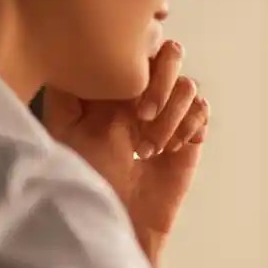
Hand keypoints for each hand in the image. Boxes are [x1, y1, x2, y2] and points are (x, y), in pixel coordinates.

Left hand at [42, 40, 210, 267]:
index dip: (137, 62)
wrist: (119, 218)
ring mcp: (171, 115)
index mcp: (117, 88)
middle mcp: (146, 96)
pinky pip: (202, 112)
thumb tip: (73, 52)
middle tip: (141, 117)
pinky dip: (189, 127)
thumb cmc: (88, 178)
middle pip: (171, 55)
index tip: (122, 94)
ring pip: (189, 85)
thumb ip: (66, 92)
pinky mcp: (191, 137)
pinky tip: (170, 150)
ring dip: (171, 115)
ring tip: (150, 148)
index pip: (137, 50)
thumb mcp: (65, 131)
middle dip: (160, 84)